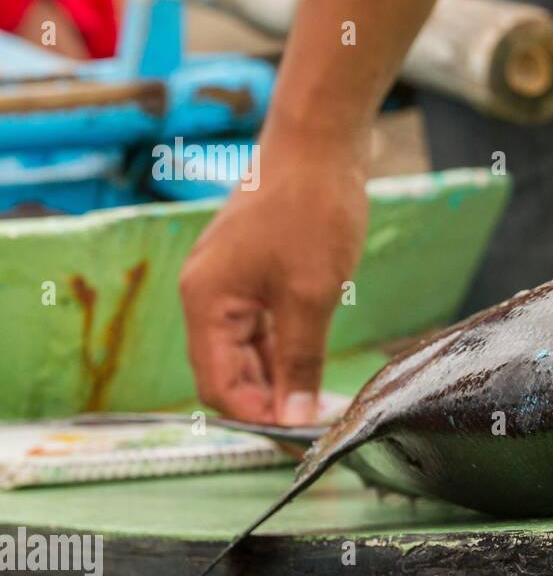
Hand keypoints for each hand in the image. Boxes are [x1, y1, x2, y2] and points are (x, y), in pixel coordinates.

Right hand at [179, 124, 367, 423]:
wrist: (320, 141)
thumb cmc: (311, 210)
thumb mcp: (311, 295)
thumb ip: (300, 360)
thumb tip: (297, 416)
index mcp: (206, 302)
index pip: (218, 384)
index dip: (256, 416)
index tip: (300, 435)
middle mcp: (208, 294)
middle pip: (229, 370)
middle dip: (269, 400)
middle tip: (319, 421)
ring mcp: (231, 280)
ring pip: (248, 348)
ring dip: (280, 375)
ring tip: (323, 399)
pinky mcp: (256, 269)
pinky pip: (263, 323)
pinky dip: (286, 346)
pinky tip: (315, 361)